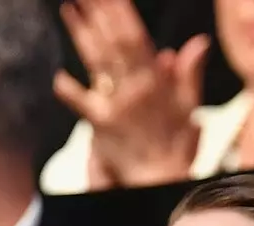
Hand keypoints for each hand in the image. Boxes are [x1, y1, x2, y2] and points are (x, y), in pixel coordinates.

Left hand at [54, 0, 207, 187]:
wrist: (159, 180)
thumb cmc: (175, 145)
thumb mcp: (189, 106)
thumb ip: (189, 73)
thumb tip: (196, 42)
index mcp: (155, 79)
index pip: (136, 37)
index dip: (121, 12)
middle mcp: (134, 87)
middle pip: (113, 41)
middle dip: (98, 13)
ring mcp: (115, 105)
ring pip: (97, 63)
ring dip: (81, 34)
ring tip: (69, 8)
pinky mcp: (100, 125)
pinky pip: (81, 103)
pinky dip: (68, 90)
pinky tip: (57, 75)